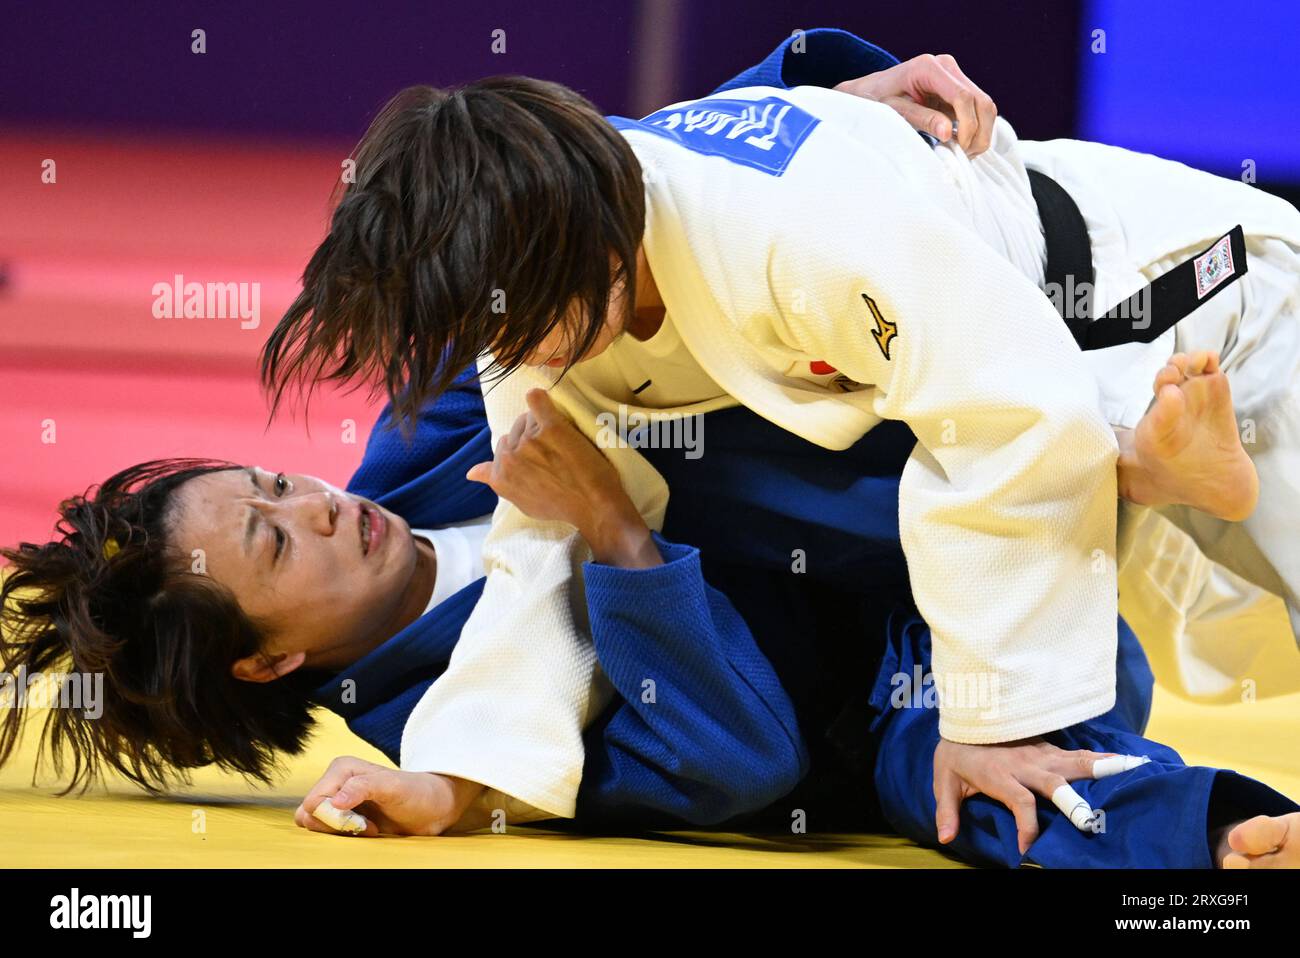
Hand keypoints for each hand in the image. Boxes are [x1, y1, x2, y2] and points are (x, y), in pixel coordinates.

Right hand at [294, 756, 481, 836]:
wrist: (432, 807)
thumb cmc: (416, 793)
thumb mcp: (394, 787)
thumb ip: (364, 788)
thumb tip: (335, 801)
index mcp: (341, 769)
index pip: (314, 803)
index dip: (334, 818)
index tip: (364, 821)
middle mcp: (335, 781)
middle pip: (309, 814)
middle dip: (335, 826)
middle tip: (365, 826)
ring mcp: (337, 797)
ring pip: (314, 824)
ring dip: (339, 831)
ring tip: (367, 826)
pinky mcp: (342, 812)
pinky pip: (325, 830)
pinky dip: (343, 834)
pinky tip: (366, 829)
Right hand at [466, 388, 659, 567]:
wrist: (592, 503)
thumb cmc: (560, 506)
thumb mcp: (521, 502)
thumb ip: (495, 482)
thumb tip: (471, 473)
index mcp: (500, 475)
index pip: (501, 447)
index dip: (519, 450)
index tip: (535, 457)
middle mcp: (509, 456)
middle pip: (514, 431)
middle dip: (529, 438)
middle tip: (551, 451)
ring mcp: (528, 440)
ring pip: (527, 419)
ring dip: (541, 425)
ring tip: (560, 443)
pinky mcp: (550, 427)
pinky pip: (537, 401)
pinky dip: (539, 399)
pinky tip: (543, 400)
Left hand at [834, 53, 997, 155]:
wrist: (867, 92)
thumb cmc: (874, 101)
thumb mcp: (893, 113)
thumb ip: (921, 120)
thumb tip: (948, 133)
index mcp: (929, 67)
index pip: (963, 97)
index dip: (967, 126)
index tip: (957, 149)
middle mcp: (947, 67)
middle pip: (982, 102)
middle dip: (978, 133)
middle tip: (962, 156)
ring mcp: (954, 76)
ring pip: (985, 108)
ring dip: (979, 134)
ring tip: (960, 153)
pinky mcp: (956, 89)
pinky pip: (977, 111)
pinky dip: (974, 131)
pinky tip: (958, 144)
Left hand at [933, 738, 1115, 853]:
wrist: (964, 715)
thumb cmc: (956, 753)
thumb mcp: (944, 781)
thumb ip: (947, 810)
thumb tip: (945, 837)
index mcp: (1000, 775)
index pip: (1019, 802)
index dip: (1026, 826)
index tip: (1027, 848)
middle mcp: (1024, 764)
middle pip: (1053, 784)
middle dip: (1071, 802)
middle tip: (1090, 818)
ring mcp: (1039, 754)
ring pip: (1073, 763)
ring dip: (1100, 770)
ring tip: (1129, 771)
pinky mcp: (1048, 747)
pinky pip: (1077, 754)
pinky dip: (1101, 758)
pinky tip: (1124, 761)